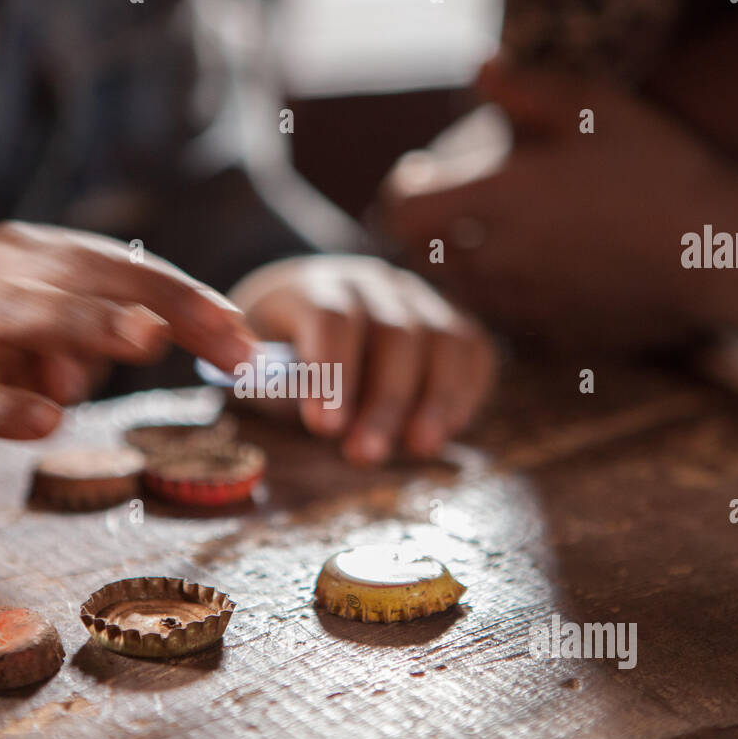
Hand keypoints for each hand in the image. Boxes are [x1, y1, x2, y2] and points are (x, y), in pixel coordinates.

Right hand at [0, 222, 257, 479]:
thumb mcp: (35, 334)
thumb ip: (91, 336)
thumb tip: (145, 342)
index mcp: (29, 259)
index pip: (123, 270)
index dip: (191, 301)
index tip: (248, 341)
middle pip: (86, 281)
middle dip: (163, 307)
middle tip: (230, 342)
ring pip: (19, 316)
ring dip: (85, 326)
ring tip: (146, 342)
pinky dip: (2, 405)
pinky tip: (47, 419)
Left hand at [229, 255, 497, 463]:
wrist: (317, 318)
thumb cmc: (286, 355)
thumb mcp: (264, 366)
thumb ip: (277, 385)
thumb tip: (304, 411)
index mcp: (318, 287)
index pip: (332, 319)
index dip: (332, 372)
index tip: (325, 427)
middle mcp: (376, 285)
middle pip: (394, 334)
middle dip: (384, 400)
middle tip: (366, 454)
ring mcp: (421, 300)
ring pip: (443, 340)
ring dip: (434, 400)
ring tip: (418, 447)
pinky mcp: (454, 324)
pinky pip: (473, 353)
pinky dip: (463, 395)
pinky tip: (442, 433)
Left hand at [378, 59, 737, 347]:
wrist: (721, 251)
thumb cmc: (660, 166)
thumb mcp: (594, 106)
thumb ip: (524, 88)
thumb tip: (479, 73)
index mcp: (499, 202)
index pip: (402, 212)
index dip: (403, 192)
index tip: (422, 175)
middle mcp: (500, 261)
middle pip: (424, 256)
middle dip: (426, 229)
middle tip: (449, 203)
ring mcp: (525, 305)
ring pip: (460, 292)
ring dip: (460, 265)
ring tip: (485, 236)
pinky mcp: (553, 336)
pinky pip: (504, 320)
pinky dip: (499, 297)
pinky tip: (529, 270)